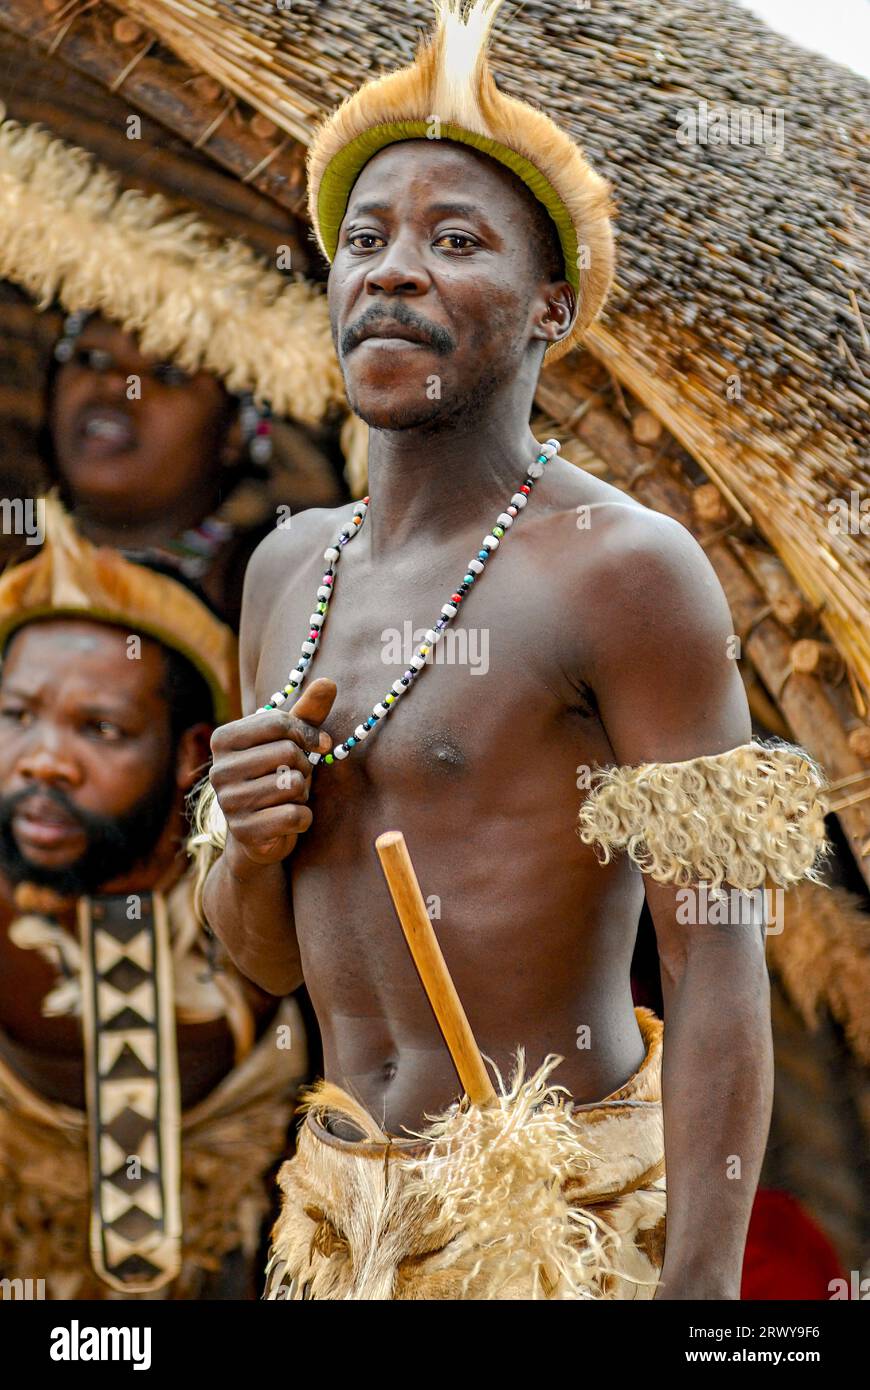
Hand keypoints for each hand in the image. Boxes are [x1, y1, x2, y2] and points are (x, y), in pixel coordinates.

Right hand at [209, 677, 335, 866]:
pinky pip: (295, 816)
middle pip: (286, 752)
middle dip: (303, 765)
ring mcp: (228, 803)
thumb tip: (329, 682)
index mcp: (223, 739)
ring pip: (292, 785)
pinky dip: (304, 818)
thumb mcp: (290, 739)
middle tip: (295, 776)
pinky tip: (291, 819)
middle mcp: (218, 770)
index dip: (306, 733)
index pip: (277, 722)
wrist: (259, 831)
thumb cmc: (276, 774)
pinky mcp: (244, 832)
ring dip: (302, 792)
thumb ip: (307, 711)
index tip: (315, 744)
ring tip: (289, 796)